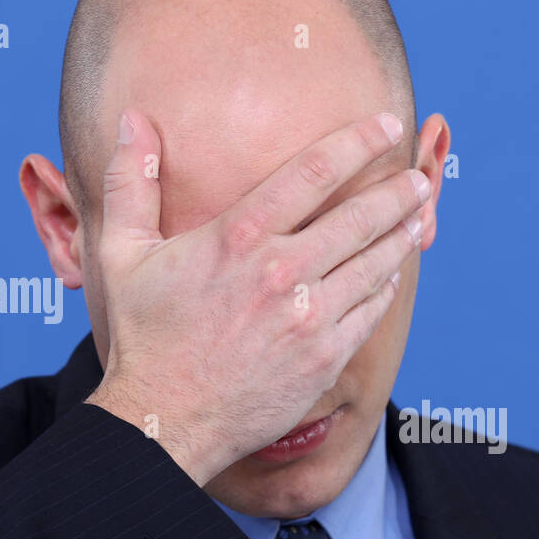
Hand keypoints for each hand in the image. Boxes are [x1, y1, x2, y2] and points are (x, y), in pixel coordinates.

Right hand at [85, 108, 430, 484]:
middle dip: (397, 191)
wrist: (166, 418)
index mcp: (238, 238)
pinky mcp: (325, 356)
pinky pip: (371, 311)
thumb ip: (131, 183)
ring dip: (402, 234)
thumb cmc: (145, 337)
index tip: (386, 125)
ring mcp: (309, 317)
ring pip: (374, 263)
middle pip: (360, 217)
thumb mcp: (121, 254)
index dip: (358, 142)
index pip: (313, 172)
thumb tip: (132, 120)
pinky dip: (386, 286)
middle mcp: (281, 272)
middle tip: (417, 176)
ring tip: (418, 215)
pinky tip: (392, 273)